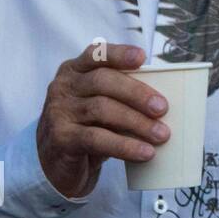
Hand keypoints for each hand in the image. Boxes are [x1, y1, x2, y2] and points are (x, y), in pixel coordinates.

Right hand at [36, 43, 168, 198]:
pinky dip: (125, 145)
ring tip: (161, 134)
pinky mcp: (60, 139)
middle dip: (137, 93)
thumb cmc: (88, 127)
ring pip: (102, 109)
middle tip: (162, 108)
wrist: (55, 163)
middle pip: (103, 81)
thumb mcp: (101, 105)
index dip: (119, 54)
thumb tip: (163, 101)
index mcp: (75, 71)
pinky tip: (144, 152)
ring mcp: (59, 112)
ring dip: (137, 122)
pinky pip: (97, 139)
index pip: (96, 54)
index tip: (142, 57)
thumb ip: (122, 95)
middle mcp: (63, 87)